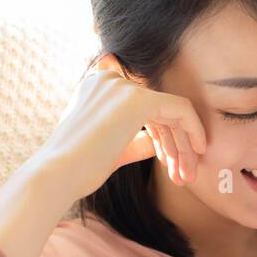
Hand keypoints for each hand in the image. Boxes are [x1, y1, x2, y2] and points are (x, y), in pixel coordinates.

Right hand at [34, 53, 207, 202]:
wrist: (58, 174)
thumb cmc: (78, 168)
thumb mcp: (112, 148)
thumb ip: (134, 140)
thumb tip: (156, 142)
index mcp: (99, 86)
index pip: (143, 108)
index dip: (163, 137)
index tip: (173, 164)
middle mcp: (109, 78)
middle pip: (159, 110)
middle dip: (176, 144)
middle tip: (185, 176)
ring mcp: (123, 86)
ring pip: (170, 113)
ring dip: (183, 147)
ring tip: (187, 177)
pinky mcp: (137, 100)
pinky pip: (180, 109)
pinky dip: (193, 130)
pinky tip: (198, 152)